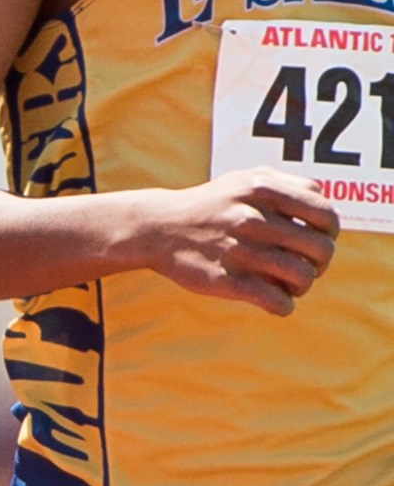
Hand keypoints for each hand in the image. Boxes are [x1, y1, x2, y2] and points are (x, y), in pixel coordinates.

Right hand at [143, 167, 340, 315]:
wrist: (156, 227)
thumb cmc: (211, 206)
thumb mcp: (245, 181)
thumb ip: (288, 186)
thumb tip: (328, 214)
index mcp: (261, 188)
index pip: (326, 215)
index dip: (329, 232)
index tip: (313, 239)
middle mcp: (251, 216)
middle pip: (321, 249)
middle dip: (319, 263)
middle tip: (303, 266)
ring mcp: (237, 249)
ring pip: (303, 277)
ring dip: (301, 286)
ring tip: (286, 284)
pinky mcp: (225, 280)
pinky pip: (278, 302)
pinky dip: (283, 305)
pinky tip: (271, 298)